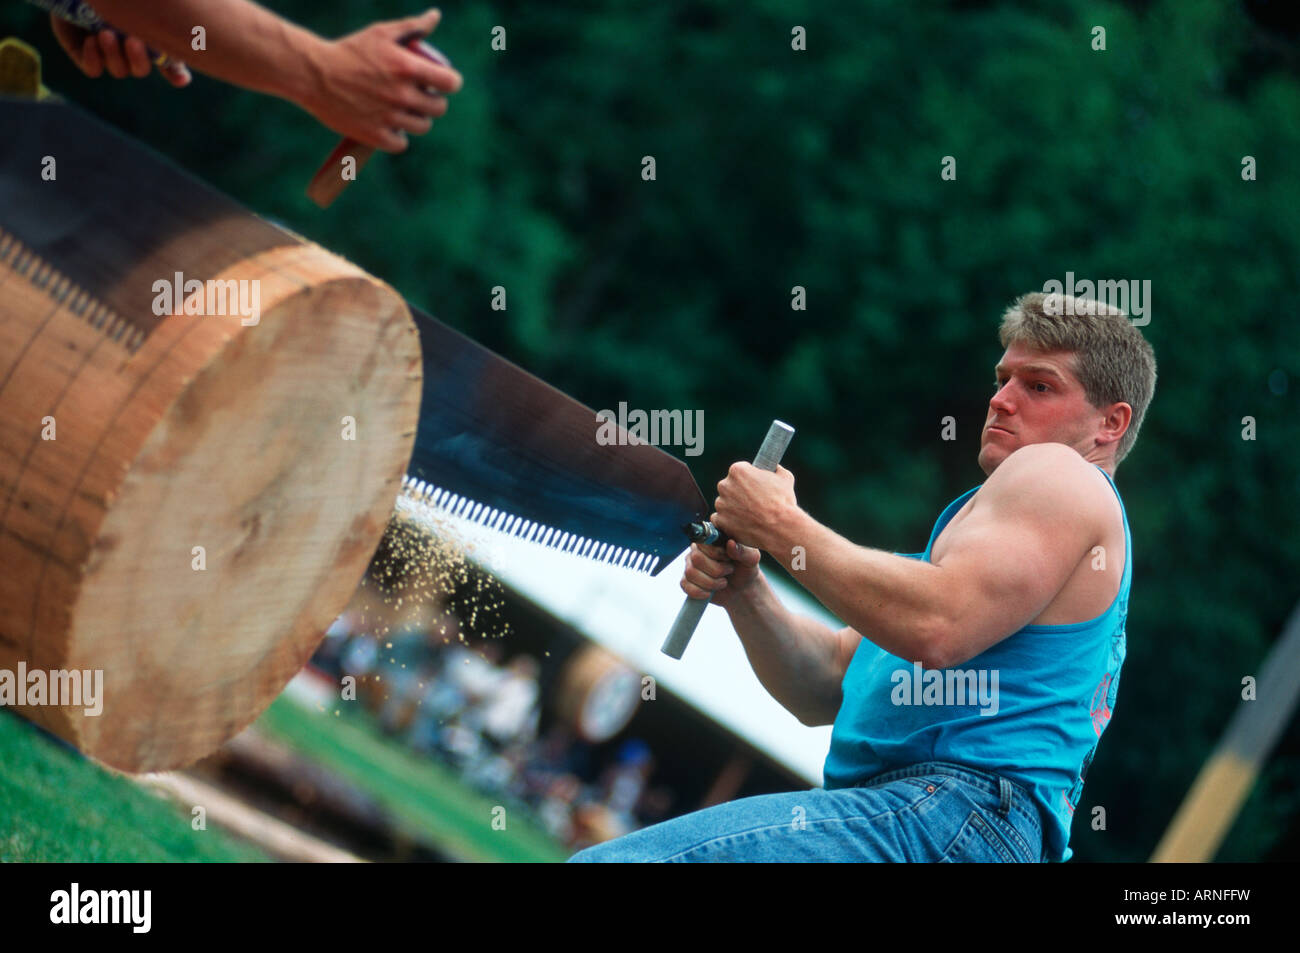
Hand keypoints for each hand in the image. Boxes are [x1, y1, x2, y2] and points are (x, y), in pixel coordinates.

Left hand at [50, 16, 190, 86]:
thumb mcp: (137, 4)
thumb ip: (155, 14)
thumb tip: (180, 30)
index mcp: (149, 38)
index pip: (170, 64)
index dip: (177, 74)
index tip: (180, 78)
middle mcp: (129, 49)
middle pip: (140, 69)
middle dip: (138, 59)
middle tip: (132, 41)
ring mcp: (107, 53)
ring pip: (118, 70)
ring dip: (114, 55)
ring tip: (105, 34)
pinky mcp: (83, 54)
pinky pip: (93, 70)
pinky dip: (94, 59)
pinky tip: (91, 41)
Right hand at [299, 8, 463, 152]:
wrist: (313, 74)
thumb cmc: (350, 51)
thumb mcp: (381, 33)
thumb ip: (412, 27)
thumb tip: (435, 16)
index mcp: (407, 67)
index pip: (450, 82)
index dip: (449, 82)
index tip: (441, 82)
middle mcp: (401, 94)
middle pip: (438, 108)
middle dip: (432, 101)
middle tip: (419, 95)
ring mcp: (389, 116)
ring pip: (422, 126)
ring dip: (417, 119)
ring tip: (404, 109)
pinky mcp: (375, 135)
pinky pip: (401, 144)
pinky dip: (397, 136)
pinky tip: (390, 125)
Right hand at [680, 539, 761, 607]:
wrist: (742, 589)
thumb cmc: (746, 569)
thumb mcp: (751, 559)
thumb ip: (743, 551)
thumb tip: (730, 543)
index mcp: (711, 540)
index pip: (703, 541)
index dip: (716, 553)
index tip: (728, 559)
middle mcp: (698, 550)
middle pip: (696, 558)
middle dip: (716, 570)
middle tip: (728, 571)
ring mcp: (690, 565)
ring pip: (691, 572)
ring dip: (710, 582)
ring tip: (723, 582)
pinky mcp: (687, 580)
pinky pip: (685, 585)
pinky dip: (699, 592)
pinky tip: (709, 593)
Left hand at [711, 463, 797, 551]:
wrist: (780, 527)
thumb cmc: (783, 502)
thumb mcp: (785, 478)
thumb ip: (776, 469)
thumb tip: (775, 467)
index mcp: (738, 471)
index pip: (738, 472)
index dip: (748, 480)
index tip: (754, 487)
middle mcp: (725, 485)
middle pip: (729, 487)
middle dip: (739, 493)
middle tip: (753, 502)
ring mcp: (721, 504)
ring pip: (724, 503)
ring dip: (733, 508)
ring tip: (750, 515)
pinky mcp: (720, 520)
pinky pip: (720, 519)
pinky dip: (728, 522)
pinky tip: (741, 523)